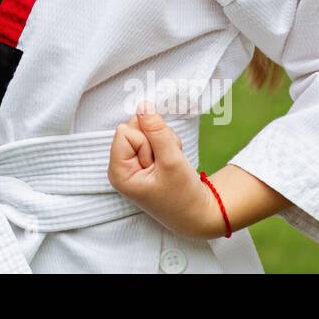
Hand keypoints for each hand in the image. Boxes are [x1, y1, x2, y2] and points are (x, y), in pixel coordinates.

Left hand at [108, 101, 222, 239]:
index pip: (125, 132)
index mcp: (118, 171)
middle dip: (155, 139)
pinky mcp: (144, 160)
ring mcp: (132, 163)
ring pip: (146, 130)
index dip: (146, 142)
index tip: (158, 164)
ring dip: (164, 142)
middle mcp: (120, 166)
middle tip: (167, 162)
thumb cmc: (184, 196)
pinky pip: (153, 137)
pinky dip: (167, 146)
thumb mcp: (172, 161)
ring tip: (171, 165)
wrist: (199, 214)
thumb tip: (143, 105)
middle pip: (134, 128)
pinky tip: (172, 163)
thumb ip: (157, 132)